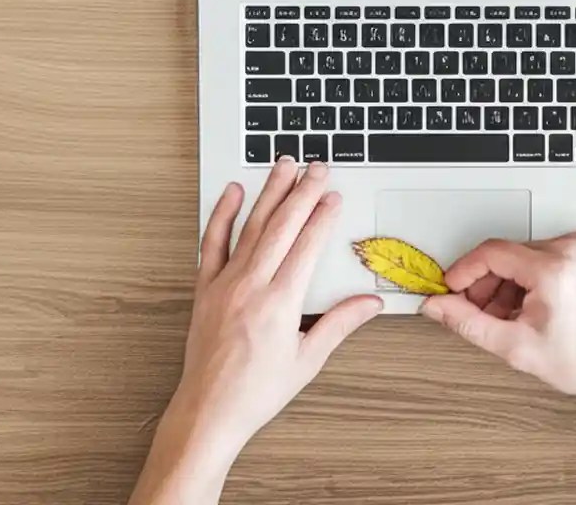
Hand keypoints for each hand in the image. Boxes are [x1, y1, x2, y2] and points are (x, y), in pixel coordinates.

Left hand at [162, 159, 381, 463]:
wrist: (209, 410)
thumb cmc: (257, 391)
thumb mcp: (309, 359)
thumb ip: (340, 323)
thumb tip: (370, 302)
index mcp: (279, 303)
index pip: (307, 246)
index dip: (323, 217)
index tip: (334, 196)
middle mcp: (250, 286)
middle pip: (281, 226)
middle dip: (302, 193)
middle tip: (316, 167)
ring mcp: (224, 284)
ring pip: (250, 227)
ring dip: (269, 193)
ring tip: (282, 166)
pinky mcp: (205, 288)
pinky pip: (213, 243)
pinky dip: (222, 215)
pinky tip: (232, 194)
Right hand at [421, 229, 575, 406]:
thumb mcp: (517, 348)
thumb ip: (468, 323)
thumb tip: (437, 306)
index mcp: (554, 267)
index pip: (491, 252)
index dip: (464, 271)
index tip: (451, 289)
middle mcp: (574, 246)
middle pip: (510, 254)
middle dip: (489, 283)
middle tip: (483, 314)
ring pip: (529, 254)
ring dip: (513, 281)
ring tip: (516, 317)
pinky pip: (551, 254)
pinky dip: (537, 276)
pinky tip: (540, 306)